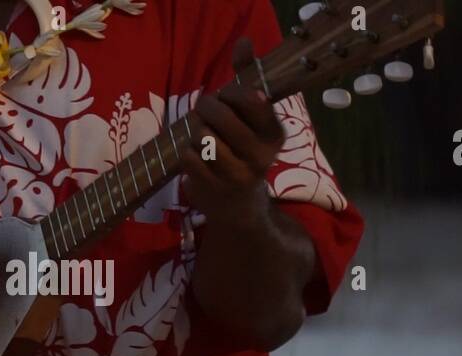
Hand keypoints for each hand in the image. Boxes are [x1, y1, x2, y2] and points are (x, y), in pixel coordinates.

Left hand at [182, 38, 285, 219]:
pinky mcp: (213, 189)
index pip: (249, 98)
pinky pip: (188, 156)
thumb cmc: (243, 150)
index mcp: (274, 134)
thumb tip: (243, 42)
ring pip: (201, 136)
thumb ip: (247, 78)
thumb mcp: (252, 118)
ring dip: (196, 133)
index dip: (231, 94)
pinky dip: (187, 153)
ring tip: (203, 138)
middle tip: (204, 112)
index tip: (229, 100)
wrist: (239, 206)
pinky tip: (196, 157)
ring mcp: (237, 175)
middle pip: (219, 114)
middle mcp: (261, 155)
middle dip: (205, 107)